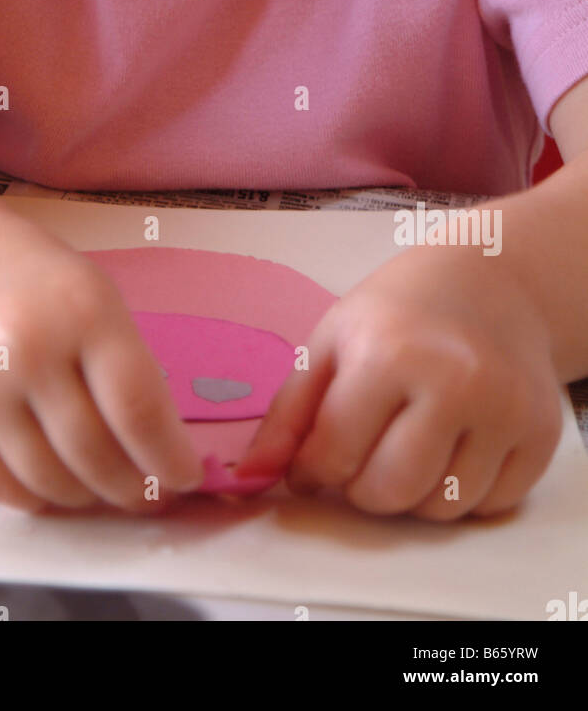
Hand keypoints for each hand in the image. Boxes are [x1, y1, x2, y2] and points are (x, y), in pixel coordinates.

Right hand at [0, 205, 203, 513]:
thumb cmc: (31, 279)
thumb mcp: (93, 295)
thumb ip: (125, 364)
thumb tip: (159, 448)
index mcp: (83, 312)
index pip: (138, 410)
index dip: (167, 457)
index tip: (184, 477)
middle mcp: (28, 350)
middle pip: (94, 454)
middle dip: (131, 488)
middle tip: (148, 496)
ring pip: (48, 480)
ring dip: (85, 498)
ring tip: (101, 490)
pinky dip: (34, 499)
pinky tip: (52, 489)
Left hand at [234, 243, 563, 519]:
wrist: (493, 281)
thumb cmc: (401, 311)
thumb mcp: (332, 341)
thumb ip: (289, 414)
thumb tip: (250, 478)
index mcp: (389, 354)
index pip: (334, 455)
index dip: (313, 472)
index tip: (314, 465)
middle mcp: (454, 383)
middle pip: (390, 492)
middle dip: (362, 490)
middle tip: (363, 456)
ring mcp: (504, 410)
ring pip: (442, 509)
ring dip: (413, 495)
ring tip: (408, 444)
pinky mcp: (541, 434)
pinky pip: (489, 506)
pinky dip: (463, 492)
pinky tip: (453, 446)